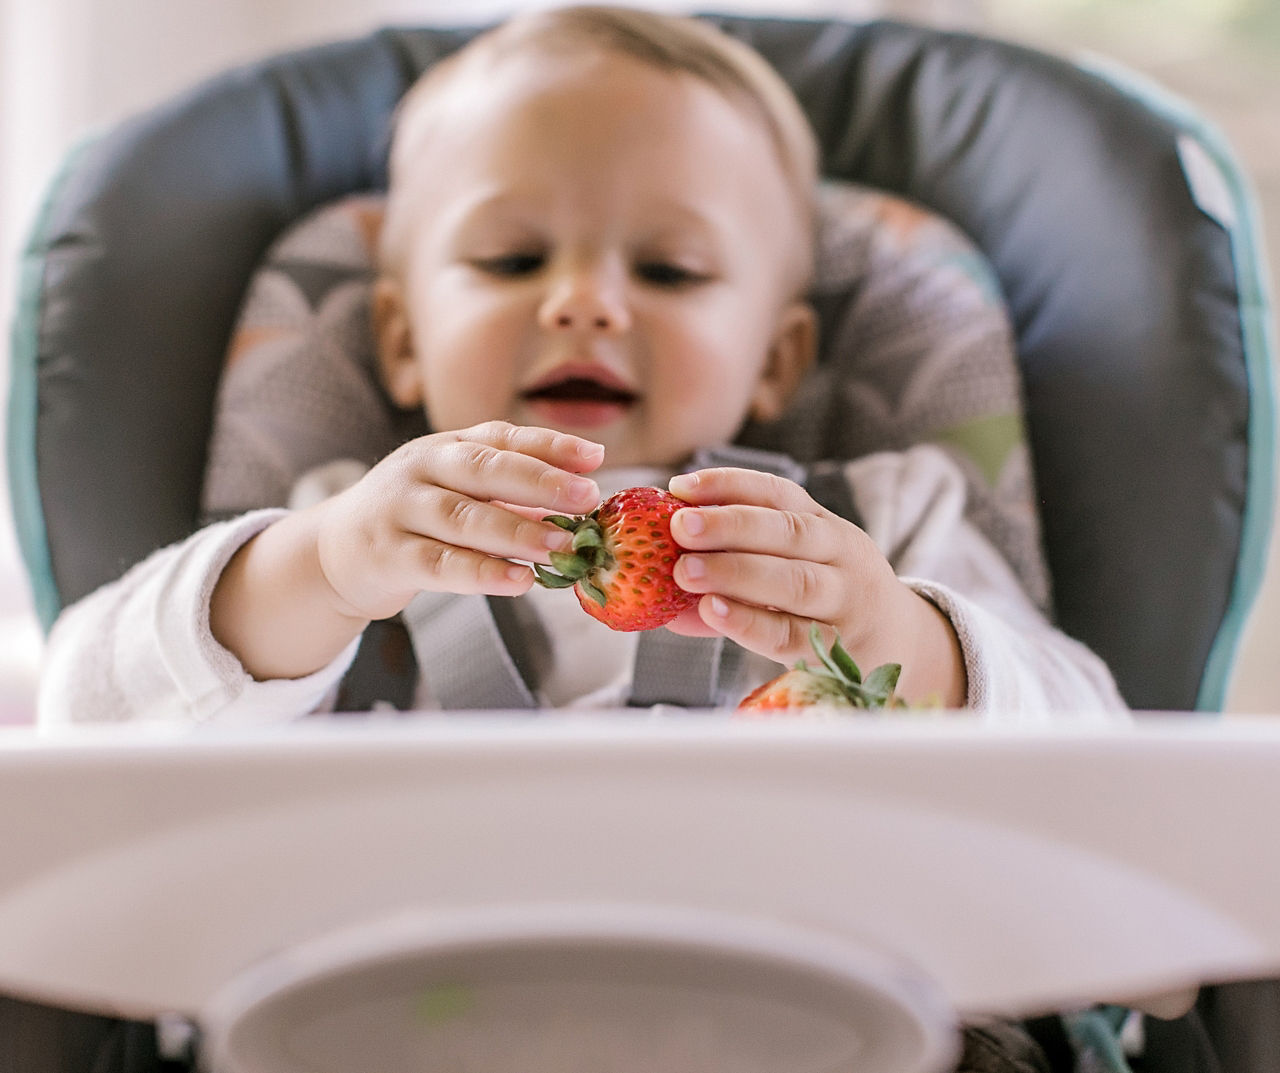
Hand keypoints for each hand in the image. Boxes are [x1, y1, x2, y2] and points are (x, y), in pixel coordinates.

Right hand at [211, 422, 602, 681]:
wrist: (335, 550)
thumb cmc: (415, 516)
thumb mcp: (456, 488)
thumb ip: (510, 488)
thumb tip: (579, 495)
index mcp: (445, 446)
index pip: (501, 438)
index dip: (550, 445)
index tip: (595, 458)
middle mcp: (420, 469)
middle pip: (484, 468)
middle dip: (540, 482)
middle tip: (587, 497)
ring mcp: (400, 510)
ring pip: (464, 518)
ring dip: (517, 532)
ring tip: (562, 547)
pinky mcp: (388, 555)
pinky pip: (440, 564)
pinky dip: (483, 573)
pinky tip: (520, 581)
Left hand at [665, 466, 964, 706]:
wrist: (899, 642)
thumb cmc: (823, 598)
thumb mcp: (793, 565)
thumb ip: (730, 566)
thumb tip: (652, 574)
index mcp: (823, 524)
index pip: (779, 494)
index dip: (728, 485)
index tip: (680, 487)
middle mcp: (840, 554)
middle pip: (788, 532)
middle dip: (730, 526)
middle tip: (680, 528)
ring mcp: (844, 601)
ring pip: (793, 582)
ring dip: (735, 574)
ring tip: (684, 572)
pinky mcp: (839, 648)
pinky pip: (792, 634)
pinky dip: (749, 623)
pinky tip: (712, 613)